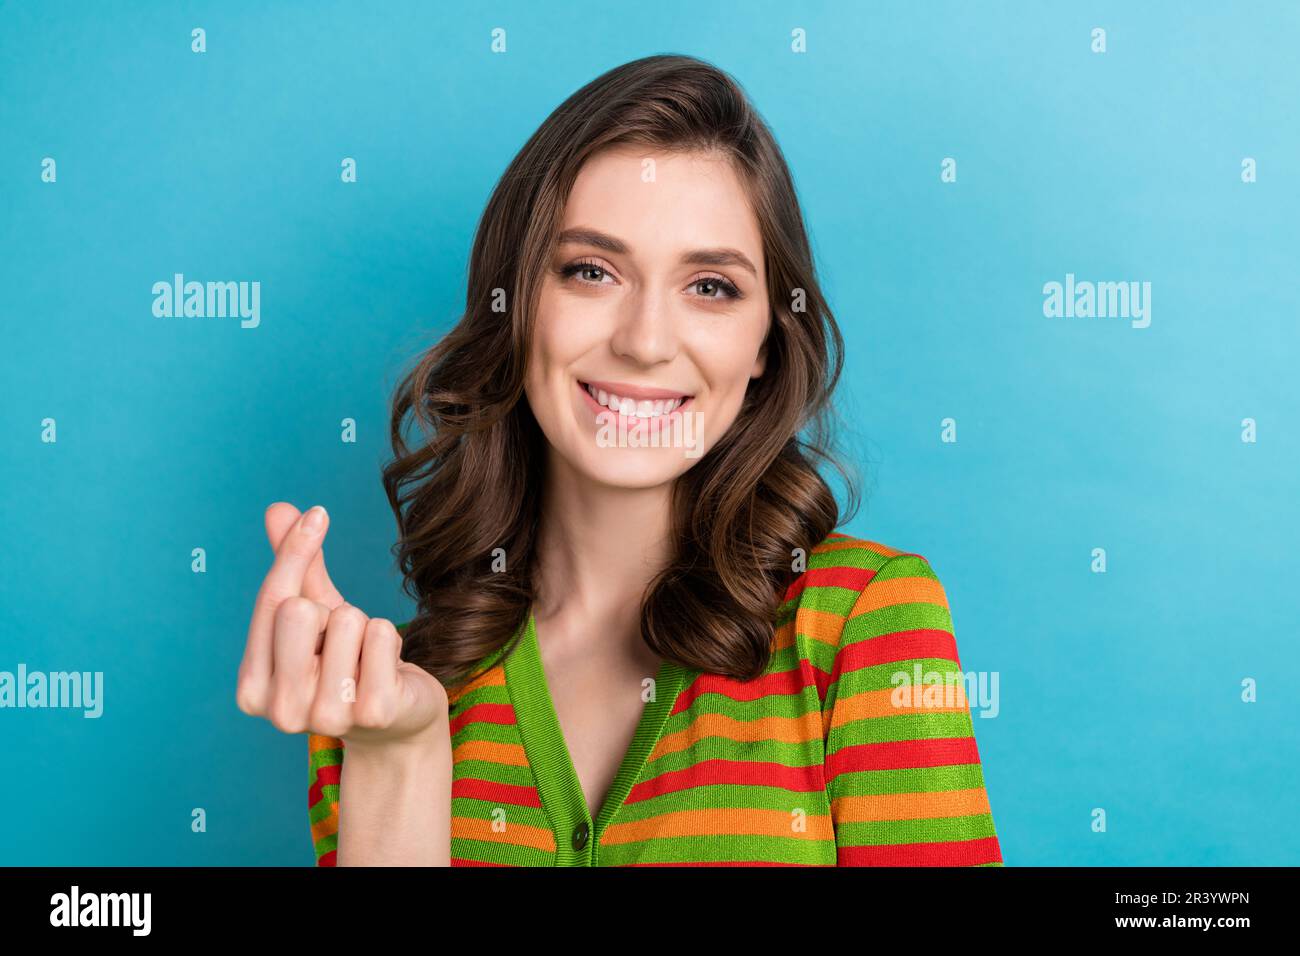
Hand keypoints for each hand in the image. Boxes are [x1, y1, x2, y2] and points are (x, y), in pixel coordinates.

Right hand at [235, 502, 447, 749]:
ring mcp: (326, 718)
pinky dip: (390, 641)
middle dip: (330, 611)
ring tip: (365, 661)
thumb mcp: (317, 614)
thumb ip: (295, 567)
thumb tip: (278, 508)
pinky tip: (386, 671)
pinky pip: (382, 634)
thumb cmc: (347, 663)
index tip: (318, 513)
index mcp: (252, 688)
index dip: (296, 551)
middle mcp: (280, 711)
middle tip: (341, 642)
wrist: (397, 723)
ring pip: (348, 619)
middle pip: (299, 609)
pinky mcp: (373, 713)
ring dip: (365, 628)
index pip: (271, 600)